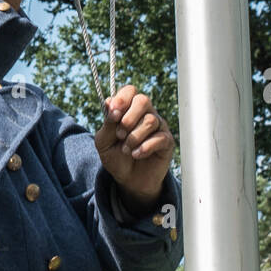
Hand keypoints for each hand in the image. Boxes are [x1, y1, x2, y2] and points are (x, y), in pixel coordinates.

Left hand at [95, 86, 174, 209]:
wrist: (128, 180)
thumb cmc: (116, 157)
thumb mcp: (104, 142)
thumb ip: (107, 124)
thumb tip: (110, 103)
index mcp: (128, 109)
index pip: (130, 90)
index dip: (122, 99)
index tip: (113, 114)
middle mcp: (145, 114)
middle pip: (143, 100)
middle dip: (128, 118)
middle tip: (120, 134)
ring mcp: (158, 126)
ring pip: (150, 120)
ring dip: (134, 137)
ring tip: (126, 149)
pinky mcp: (166, 141)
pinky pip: (159, 138)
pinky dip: (144, 148)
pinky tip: (136, 155)